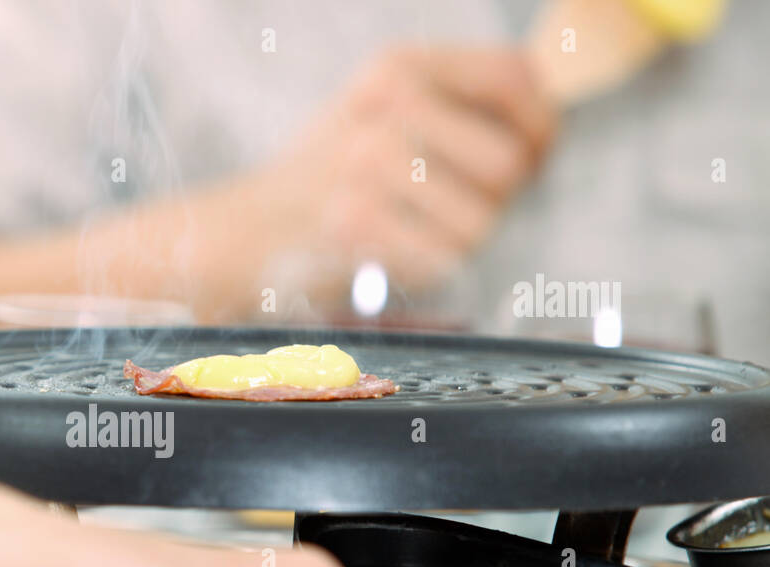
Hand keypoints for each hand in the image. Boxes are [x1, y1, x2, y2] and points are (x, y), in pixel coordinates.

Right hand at [244, 46, 556, 300]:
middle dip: (499, 197)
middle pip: (509, 163)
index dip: (539, 125)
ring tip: (413, 231)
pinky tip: (391, 255)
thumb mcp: (383, 109)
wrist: (246, 230)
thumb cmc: (331, 177)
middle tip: (457, 205)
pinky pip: (443, 261)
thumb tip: (549, 117)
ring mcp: (367, 167)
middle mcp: (385, 107)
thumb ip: (460, 100)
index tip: (527, 154)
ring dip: (458, 240)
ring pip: (482, 222)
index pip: (516, 79)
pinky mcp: (355, 228)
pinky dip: (426, 269)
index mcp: (398, 67)